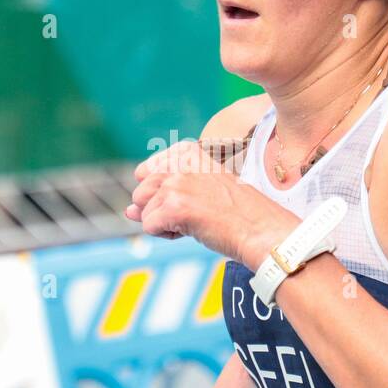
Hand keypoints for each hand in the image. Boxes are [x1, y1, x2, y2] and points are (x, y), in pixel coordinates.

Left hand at [124, 138, 300, 269]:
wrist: (261, 229)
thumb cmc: (237, 214)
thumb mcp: (198, 192)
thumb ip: (160, 195)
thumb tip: (127, 211)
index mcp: (188, 152)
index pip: (145, 172)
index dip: (162, 194)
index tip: (192, 197)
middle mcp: (179, 163)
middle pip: (140, 192)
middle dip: (159, 209)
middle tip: (194, 213)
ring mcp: (176, 184)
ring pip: (143, 211)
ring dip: (163, 223)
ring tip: (195, 221)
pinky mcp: (174, 207)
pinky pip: (149, 227)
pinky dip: (167, 235)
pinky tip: (193, 230)